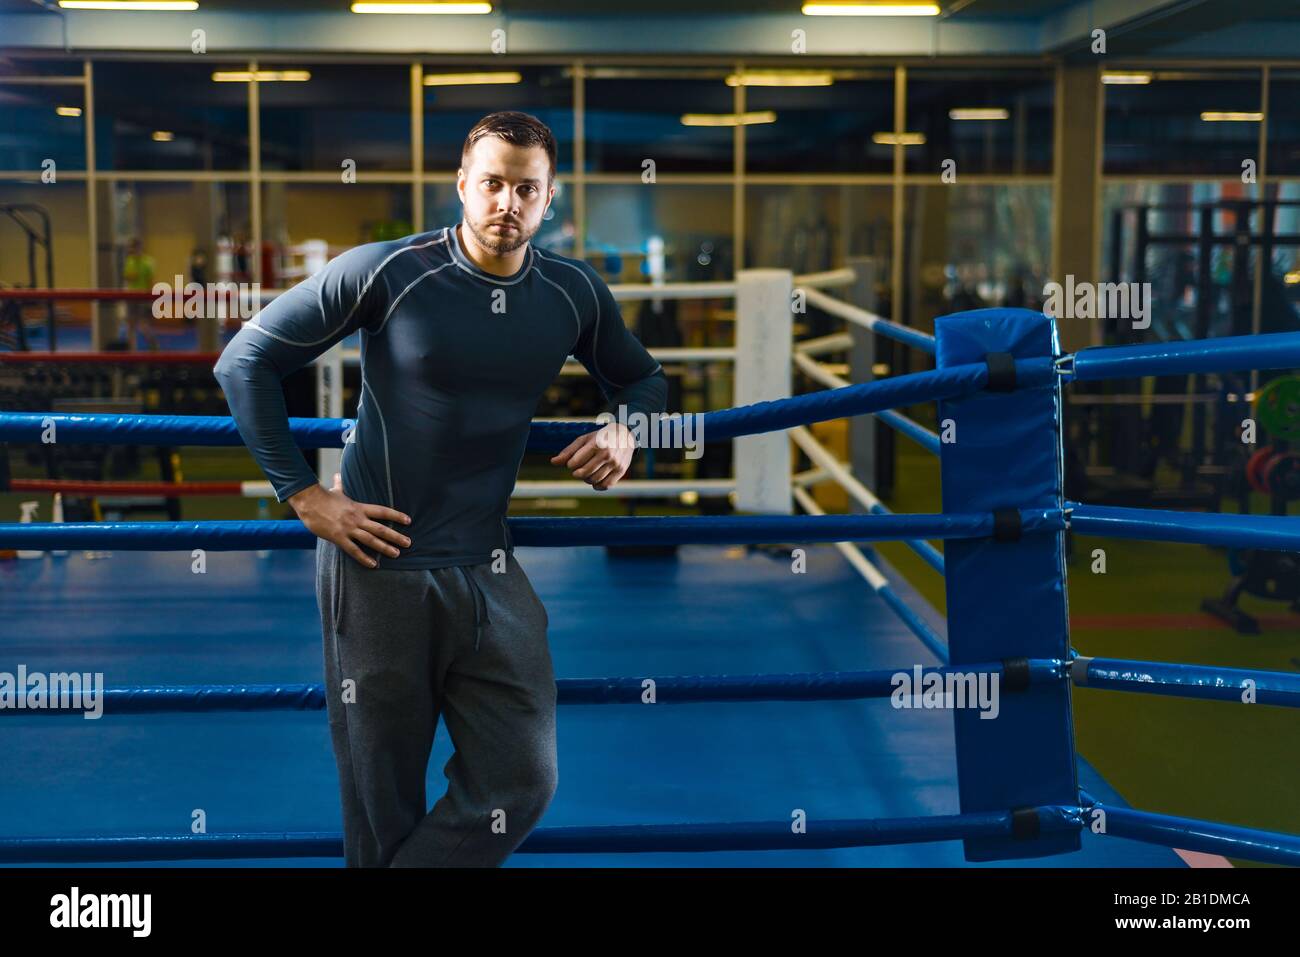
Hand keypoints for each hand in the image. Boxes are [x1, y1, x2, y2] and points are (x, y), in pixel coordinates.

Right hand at [290, 473, 411, 567]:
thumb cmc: (322, 497)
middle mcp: (357, 518)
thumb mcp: (335, 490)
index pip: (382, 511)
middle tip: (409, 543)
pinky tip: (373, 565)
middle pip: (381, 528)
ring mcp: (348, 528)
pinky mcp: (338, 537)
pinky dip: (364, 558)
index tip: (408, 520)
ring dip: (385, 548)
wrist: (308, 502)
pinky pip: (354, 550)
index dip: (396, 516)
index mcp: (359, 507)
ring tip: (396, 554)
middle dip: (396, 536)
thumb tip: (338, 474)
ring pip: (371, 540)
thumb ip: (340, 484)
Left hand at [550, 423, 635, 490]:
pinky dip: (598, 486)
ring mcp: (615, 463)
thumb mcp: (584, 440)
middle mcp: (607, 454)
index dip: (570, 465)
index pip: (575, 462)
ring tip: (587, 473)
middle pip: (584, 473)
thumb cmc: (600, 438)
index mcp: (595, 444)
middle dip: (577, 474)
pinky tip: (595, 480)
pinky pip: (606, 485)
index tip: (572, 462)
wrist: (625, 436)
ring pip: (594, 480)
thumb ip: (568, 451)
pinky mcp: (621, 471)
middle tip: (578, 470)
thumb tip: (553, 462)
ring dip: (587, 479)